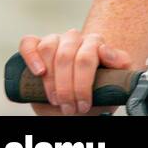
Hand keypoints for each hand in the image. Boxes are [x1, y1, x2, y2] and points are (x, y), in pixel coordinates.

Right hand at [19, 30, 133, 115]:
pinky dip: (30, 56)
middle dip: (66, 88)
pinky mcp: (36, 46)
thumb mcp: (115, 78)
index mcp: (95, 43)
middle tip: (69, 109)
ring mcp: (55, 41)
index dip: (83, 84)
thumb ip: (119, 62)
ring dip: (49, 79)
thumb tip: (104, 50)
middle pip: (66, 56)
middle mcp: (75, 38)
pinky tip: (38, 72)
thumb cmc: (99, 88)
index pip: (87, 57)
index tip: (84, 105)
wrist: (81, 97)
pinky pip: (28, 43)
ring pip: (48, 48)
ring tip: (55, 100)